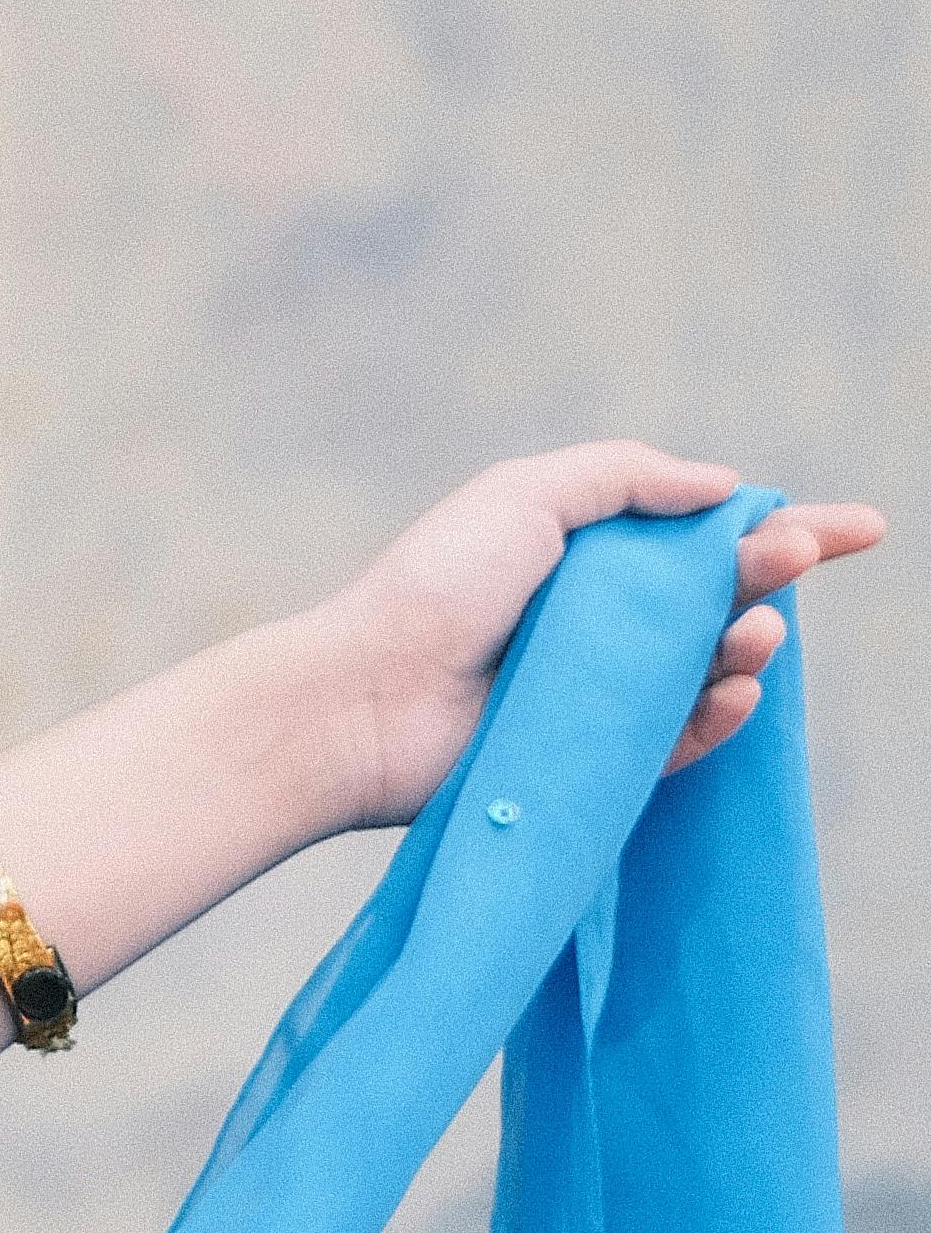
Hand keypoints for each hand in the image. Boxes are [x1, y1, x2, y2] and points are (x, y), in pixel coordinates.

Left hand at [317, 444, 884, 833]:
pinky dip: (722, 713)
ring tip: (756, 626)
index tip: (864, 527)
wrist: (367, 697)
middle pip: (723, 593)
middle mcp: (606, 618)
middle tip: (798, 555)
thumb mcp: (524, 496)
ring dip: (751, 639)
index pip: (706, 532)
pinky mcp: (605, 755)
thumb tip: (723, 485)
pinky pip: (687, 735)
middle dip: (775, 568)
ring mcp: (608, 688)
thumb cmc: (436, 588)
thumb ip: (624, 478)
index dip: (786, 528)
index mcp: (591, 550)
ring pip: (715, 663)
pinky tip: (738, 688)